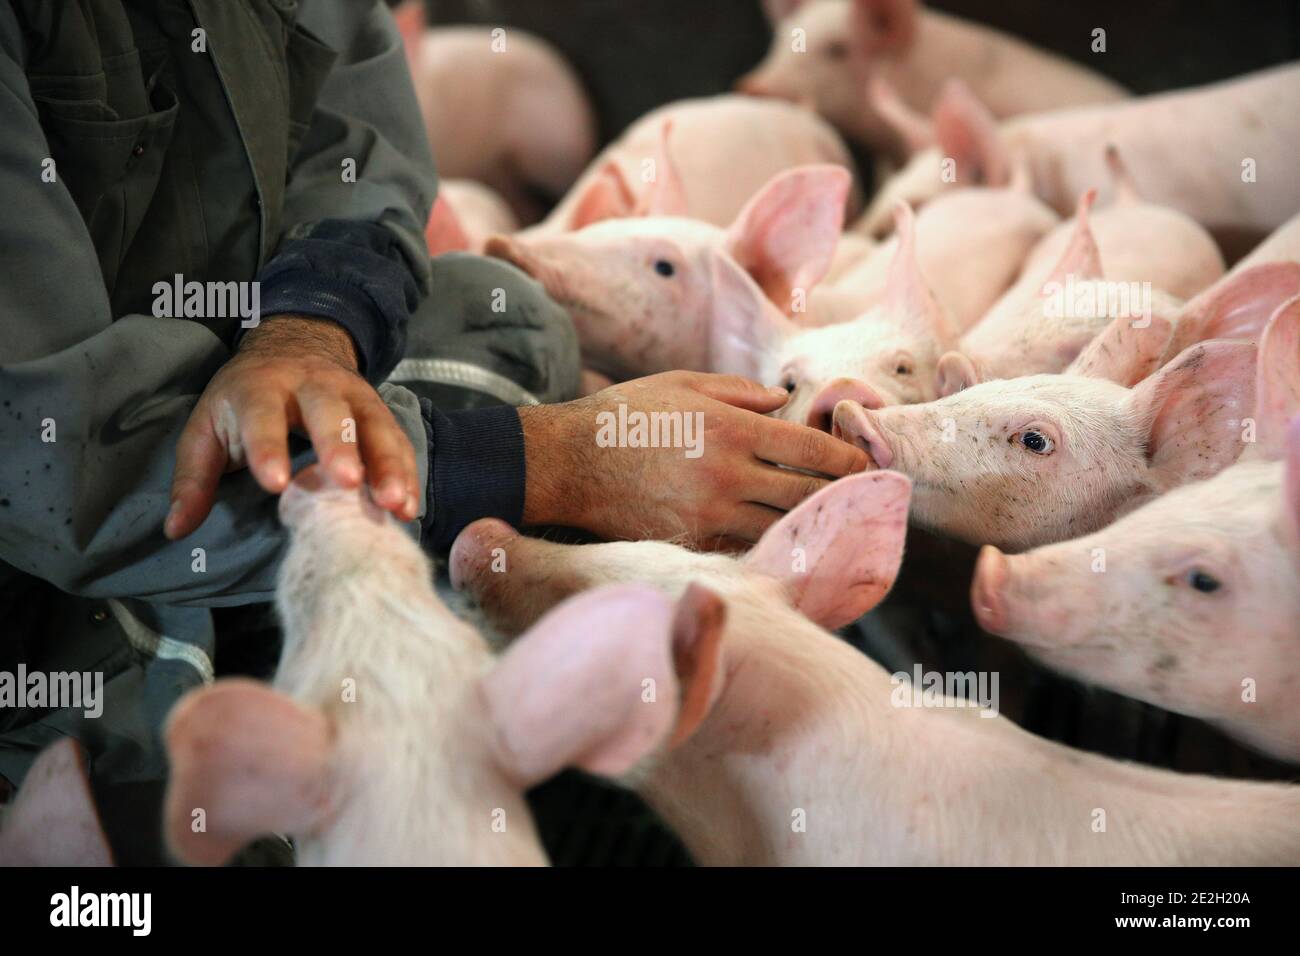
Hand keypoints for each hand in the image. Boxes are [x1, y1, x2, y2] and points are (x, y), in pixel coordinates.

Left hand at [165, 316, 419, 538]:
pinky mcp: (378, 411)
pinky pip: (397, 440)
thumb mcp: (208, 427)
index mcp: (261, 386)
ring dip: (388, 465)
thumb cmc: (245, 398)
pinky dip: (406, 473)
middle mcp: (313, 385)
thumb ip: (195, 477)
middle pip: (330, 411)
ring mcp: (353, 395)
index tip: (276, 483)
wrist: (295, 344)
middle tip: (347, 482)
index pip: (263, 415)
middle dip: (340, 446)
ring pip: (374, 426)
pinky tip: (409, 506)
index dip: (269, 447)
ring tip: (394, 504)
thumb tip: (176, 528)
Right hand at [519, 370, 869, 549]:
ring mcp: (709, 514)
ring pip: (781, 526)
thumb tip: (783, 400)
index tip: (868, 466)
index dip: (850, 460)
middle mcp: (728, 475)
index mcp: (732, 429)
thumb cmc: (625, 416)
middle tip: (866, 498)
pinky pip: (745, 547)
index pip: (812, 451)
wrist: (567, 464)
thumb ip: (739, 391)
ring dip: (809, 523)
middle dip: (842, 496)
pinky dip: (768, 542)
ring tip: (835, 521)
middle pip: (807, 494)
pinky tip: (783, 537)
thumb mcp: (681, 384)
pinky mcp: (690, 542)